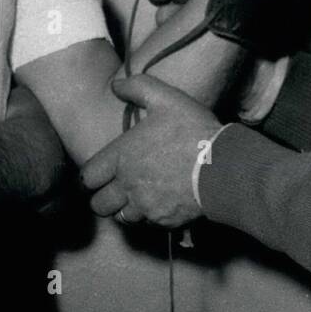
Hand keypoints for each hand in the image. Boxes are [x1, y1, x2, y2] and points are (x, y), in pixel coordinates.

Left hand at [80, 74, 220, 227]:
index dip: (90, 177)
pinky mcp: (164, 221)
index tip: (99, 175)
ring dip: (126, 209)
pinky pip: (147, 225)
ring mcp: (145, 206)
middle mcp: (127, 186)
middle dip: (103, 198)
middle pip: (98, 205)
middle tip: (116, 190)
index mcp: (121, 157)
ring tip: (138, 198)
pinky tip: (160, 203)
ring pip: (122, 218)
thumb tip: (115, 86)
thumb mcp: (165, 98)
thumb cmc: (192, 130)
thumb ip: (137, 87)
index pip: (87, 177)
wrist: (223, 166)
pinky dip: (149, 218)